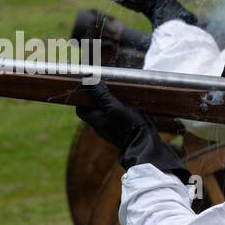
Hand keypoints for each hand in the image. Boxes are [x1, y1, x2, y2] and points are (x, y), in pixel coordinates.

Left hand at [76, 82, 190, 181]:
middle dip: (98, 97)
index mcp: (93, 120)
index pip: (80, 108)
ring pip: (105, 111)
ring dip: (109, 101)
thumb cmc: (127, 126)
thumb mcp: (114, 107)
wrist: (144, 144)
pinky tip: (127, 102)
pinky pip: (115, 116)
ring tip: (117, 92)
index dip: (83, 97)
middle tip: (105, 85)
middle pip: (93, 108)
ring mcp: (110, 128)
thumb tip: (88, 79)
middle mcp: (99, 125)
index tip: (90, 87)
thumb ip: (101, 94)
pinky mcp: (120, 128)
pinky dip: (118, 108)